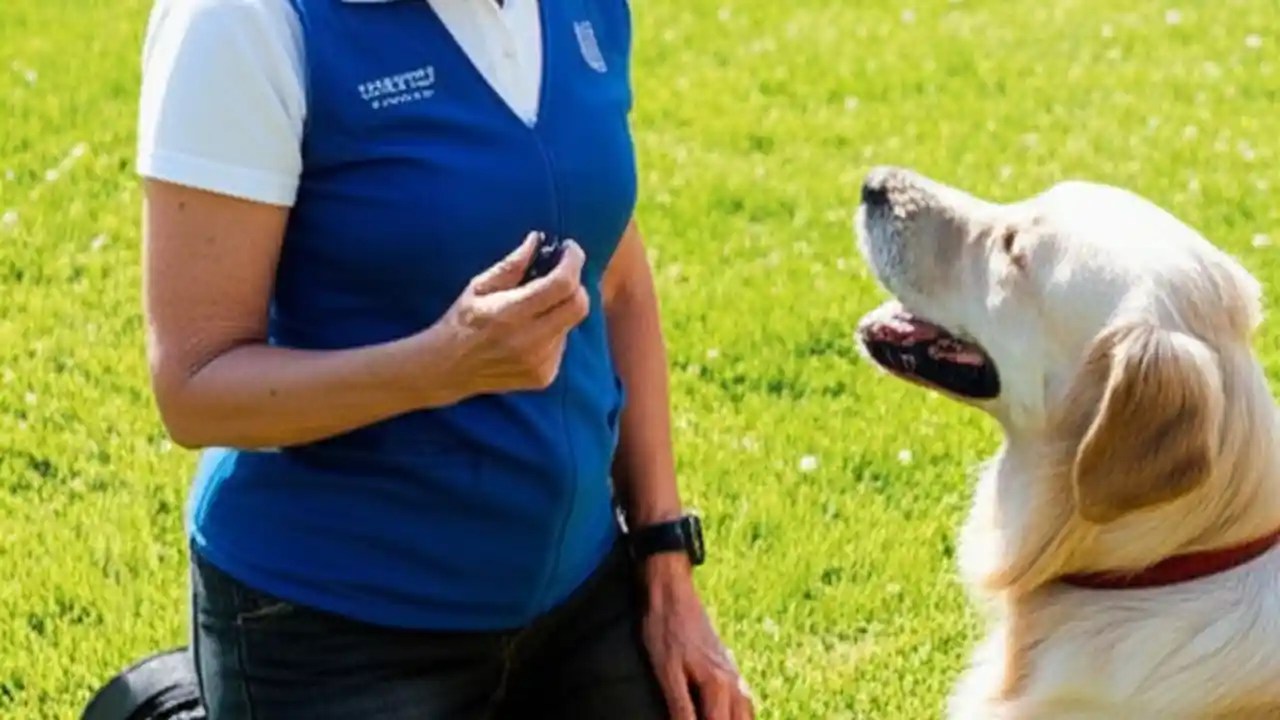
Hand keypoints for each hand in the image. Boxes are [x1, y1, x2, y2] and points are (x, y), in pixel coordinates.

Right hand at [429, 232, 589, 400]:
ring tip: (537, 307)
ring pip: (572, 324)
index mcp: (511, 313)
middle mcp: (529, 341)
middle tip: (562, 274)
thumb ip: (512, 264)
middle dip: (576, 284)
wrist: (448, 368)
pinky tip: (532, 331)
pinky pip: (563, 343)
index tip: (570, 249)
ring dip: (561, 308)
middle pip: (579, 306)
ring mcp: (539, 362)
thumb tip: (538, 240)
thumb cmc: (463, 320)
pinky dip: (555, 330)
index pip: (562, 285)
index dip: (573, 262)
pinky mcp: (544, 376)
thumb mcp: (480, 286)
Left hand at [641, 555, 753, 719]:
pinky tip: (735, 716)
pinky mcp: (727, 665)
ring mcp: (733, 672)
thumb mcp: (666, 672)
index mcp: (717, 687)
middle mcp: (732, 682)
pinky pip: (744, 699)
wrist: (672, 591)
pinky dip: (744, 714)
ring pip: (747, 713)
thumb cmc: (664, 630)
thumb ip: (680, 708)